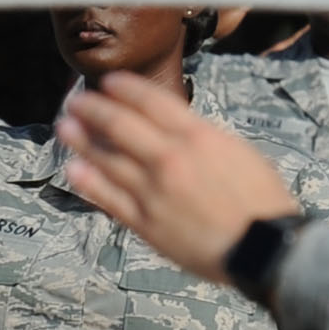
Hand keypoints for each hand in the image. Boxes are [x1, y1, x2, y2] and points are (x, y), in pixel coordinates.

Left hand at [51, 74, 304, 282]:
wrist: (263, 248)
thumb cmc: (261, 201)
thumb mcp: (240, 153)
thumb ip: (204, 138)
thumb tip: (177, 128)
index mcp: (198, 136)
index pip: (152, 101)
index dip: (125, 88)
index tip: (108, 80)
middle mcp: (171, 158)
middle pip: (120, 125)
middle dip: (93, 108)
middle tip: (76, 100)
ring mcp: (154, 191)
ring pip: (107, 159)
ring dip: (82, 140)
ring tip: (64, 127)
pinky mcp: (146, 223)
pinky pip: (109, 199)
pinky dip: (88, 183)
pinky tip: (73, 170)